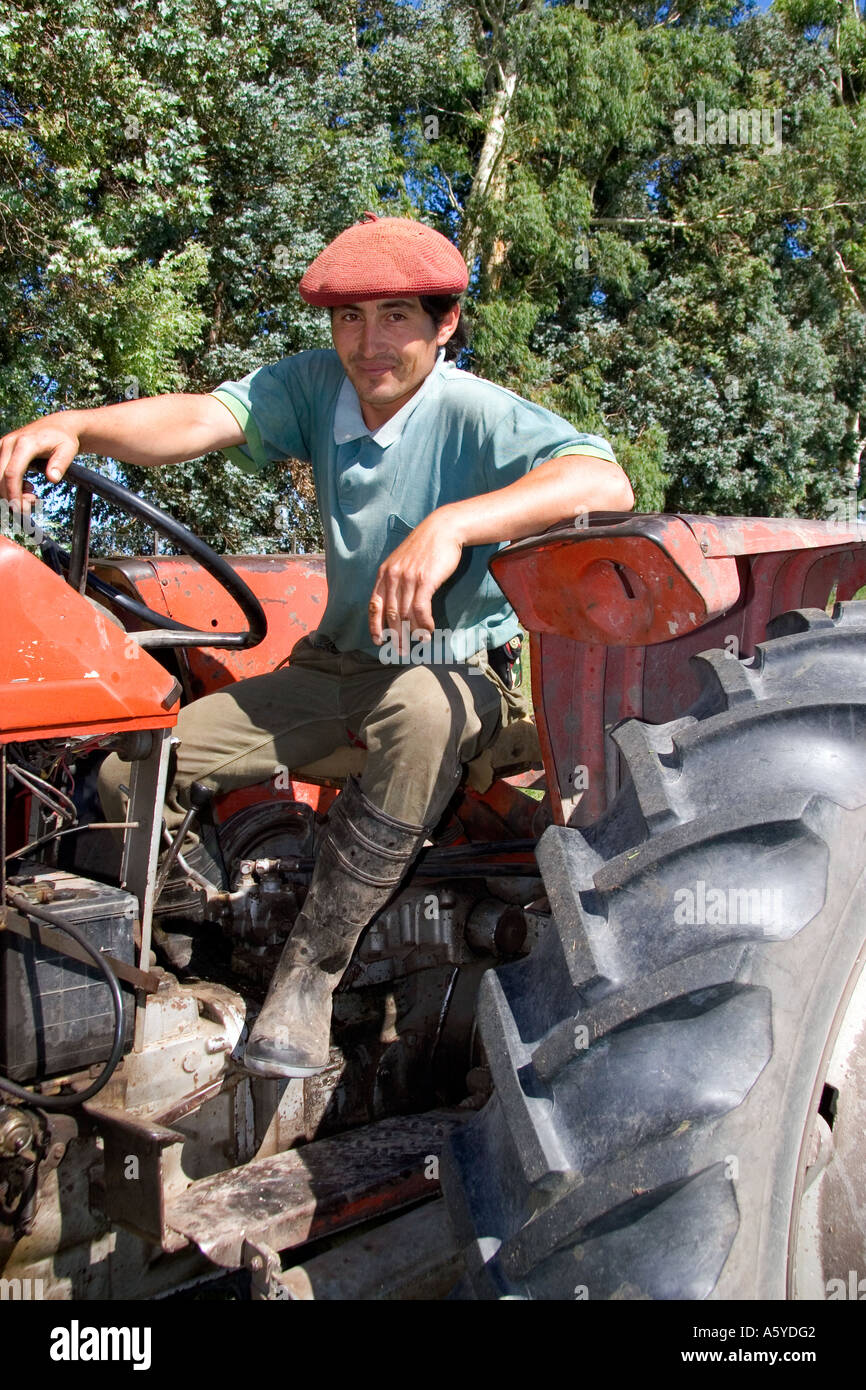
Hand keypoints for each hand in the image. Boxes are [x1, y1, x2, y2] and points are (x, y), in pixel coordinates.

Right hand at [0, 418, 80, 506]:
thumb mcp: (68, 449)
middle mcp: (10, 443)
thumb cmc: (63, 438)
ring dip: (10, 491)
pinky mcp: (1, 450)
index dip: (14, 493)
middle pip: (1, 477)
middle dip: (12, 496)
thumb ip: (60, 463)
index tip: (21, 508)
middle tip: (30, 505)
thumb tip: (52, 478)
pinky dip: (9, 484)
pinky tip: (26, 485)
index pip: (12, 473)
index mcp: (25, 443)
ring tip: (32, 493)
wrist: (57, 426)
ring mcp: (3, 446)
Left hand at [368, 508, 463, 650]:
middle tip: (400, 651)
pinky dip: (424, 623)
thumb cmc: (425, 547)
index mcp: (384, 573)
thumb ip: (397, 580)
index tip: (378, 640)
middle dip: (395, 636)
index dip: (374, 625)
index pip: (374, 604)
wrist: (443, 529)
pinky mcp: (425, 580)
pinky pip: (420, 609)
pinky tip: (428, 631)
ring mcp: (408, 578)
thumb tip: (397, 604)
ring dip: (411, 633)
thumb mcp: (403, 561)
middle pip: (390, 614)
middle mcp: (393, 576)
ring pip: (405, 614)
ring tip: (418, 643)